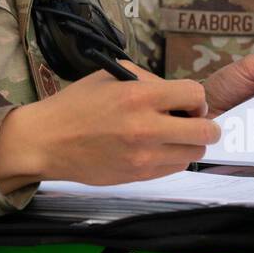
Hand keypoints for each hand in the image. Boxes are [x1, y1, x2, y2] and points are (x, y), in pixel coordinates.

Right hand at [0, 61, 221, 190]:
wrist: (48, 141)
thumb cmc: (76, 105)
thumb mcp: (110, 76)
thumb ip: (147, 81)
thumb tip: (176, 94)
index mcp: (139, 96)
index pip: (196, 95)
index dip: (196, 98)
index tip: (186, 101)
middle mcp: (147, 127)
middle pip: (206, 131)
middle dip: (204, 124)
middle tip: (190, 121)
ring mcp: (144, 156)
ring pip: (194, 153)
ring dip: (189, 143)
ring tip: (172, 136)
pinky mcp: (140, 176)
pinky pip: (175, 168)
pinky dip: (174, 158)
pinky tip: (157, 149)